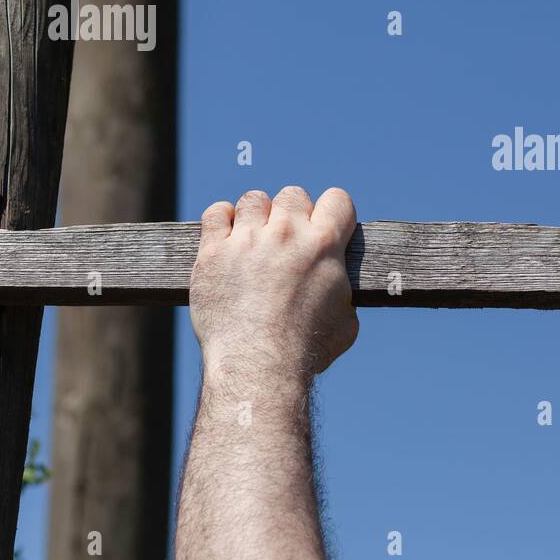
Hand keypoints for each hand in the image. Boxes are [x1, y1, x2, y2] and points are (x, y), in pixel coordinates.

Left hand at [189, 186, 359, 390]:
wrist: (259, 364)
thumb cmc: (307, 349)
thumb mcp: (347, 321)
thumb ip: (343, 294)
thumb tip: (341, 292)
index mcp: (325, 245)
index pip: (337, 198)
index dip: (332, 213)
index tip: (323, 228)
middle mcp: (287, 233)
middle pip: (292, 195)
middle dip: (291, 214)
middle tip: (286, 241)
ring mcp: (248, 240)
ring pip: (254, 199)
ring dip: (256, 216)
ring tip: (254, 241)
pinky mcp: (213, 252)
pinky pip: (215, 214)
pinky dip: (221, 221)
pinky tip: (226, 239)